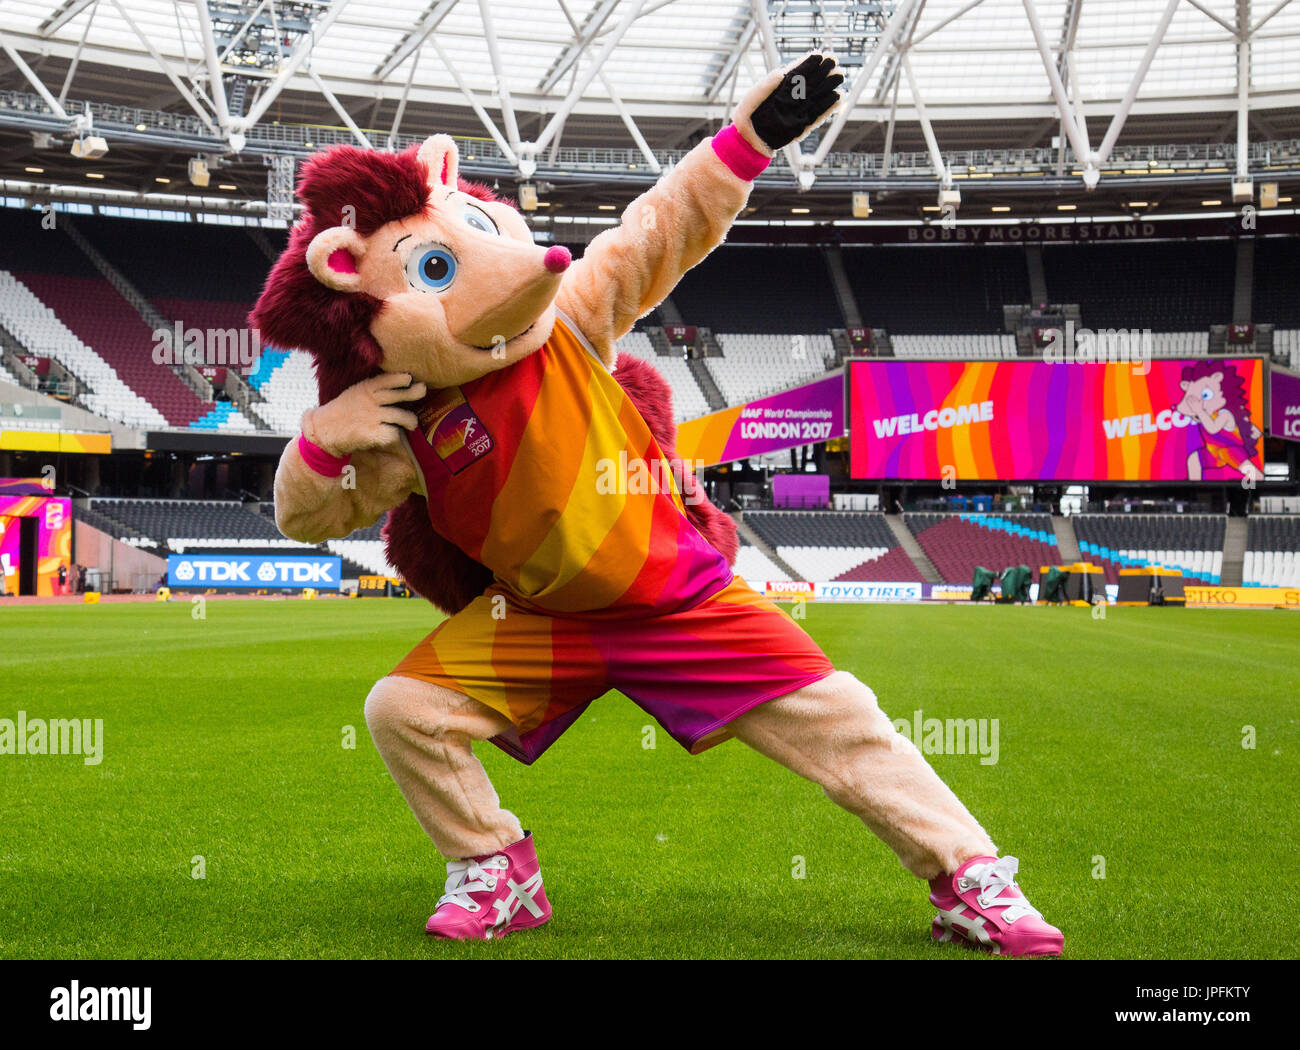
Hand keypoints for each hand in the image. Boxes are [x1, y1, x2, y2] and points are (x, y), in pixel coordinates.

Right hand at [303, 372, 426, 455]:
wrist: (324, 431)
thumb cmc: (345, 411)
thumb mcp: (356, 392)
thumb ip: (376, 388)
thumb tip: (403, 382)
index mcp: (365, 388)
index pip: (386, 380)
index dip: (399, 378)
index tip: (410, 378)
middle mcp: (370, 401)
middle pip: (397, 395)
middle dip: (413, 392)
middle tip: (422, 390)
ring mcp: (372, 417)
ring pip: (401, 416)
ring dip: (410, 420)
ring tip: (412, 424)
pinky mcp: (372, 433)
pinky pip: (393, 433)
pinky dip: (395, 435)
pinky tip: (394, 435)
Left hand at [734, 52, 844, 154]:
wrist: (748, 141)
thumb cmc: (746, 118)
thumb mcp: (752, 99)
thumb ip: (766, 85)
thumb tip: (781, 73)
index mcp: (779, 89)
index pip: (796, 73)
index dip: (808, 64)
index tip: (819, 55)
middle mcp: (790, 98)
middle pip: (809, 83)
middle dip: (822, 71)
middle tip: (834, 61)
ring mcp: (796, 112)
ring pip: (816, 97)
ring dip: (828, 86)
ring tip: (840, 76)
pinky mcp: (800, 126)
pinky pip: (817, 116)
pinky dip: (827, 107)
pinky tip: (838, 98)